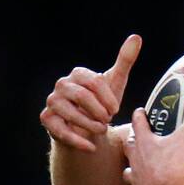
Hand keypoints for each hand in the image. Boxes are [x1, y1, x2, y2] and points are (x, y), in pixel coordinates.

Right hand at [39, 34, 141, 150]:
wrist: (87, 127)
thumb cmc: (101, 102)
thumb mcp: (115, 83)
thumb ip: (124, 61)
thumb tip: (136, 38)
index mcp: (78, 74)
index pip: (94, 82)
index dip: (108, 98)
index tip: (116, 110)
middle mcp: (62, 85)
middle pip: (82, 97)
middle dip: (99, 112)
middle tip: (107, 120)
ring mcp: (52, 102)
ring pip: (71, 114)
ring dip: (91, 126)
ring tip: (101, 130)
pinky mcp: (47, 119)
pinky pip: (61, 131)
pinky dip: (79, 141)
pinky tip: (91, 147)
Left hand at [122, 94, 183, 184]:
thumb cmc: (177, 163)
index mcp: (145, 142)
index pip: (138, 123)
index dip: (139, 116)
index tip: (140, 112)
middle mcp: (137, 159)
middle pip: (129, 146)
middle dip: (132, 141)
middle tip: (137, 139)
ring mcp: (137, 178)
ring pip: (128, 170)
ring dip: (132, 167)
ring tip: (137, 167)